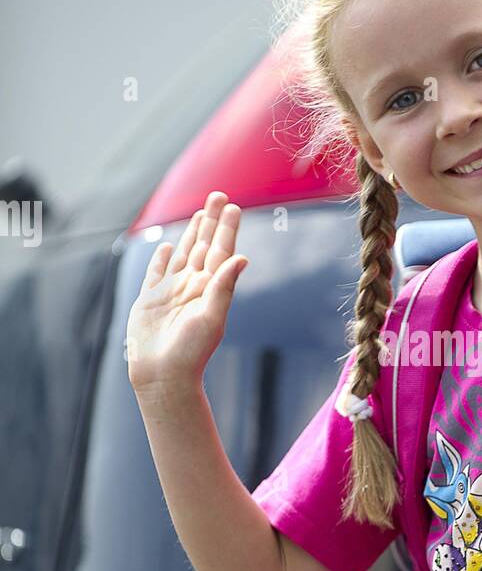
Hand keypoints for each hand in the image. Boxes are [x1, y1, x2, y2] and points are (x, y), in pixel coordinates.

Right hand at [126, 191, 248, 393]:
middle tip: (219, 194)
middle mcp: (193, 286)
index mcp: (210, 288)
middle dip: (211, 220)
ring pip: (184, 254)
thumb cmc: (191, 352)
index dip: (226, 228)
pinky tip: (169, 246)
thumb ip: (224, 286)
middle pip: (204, 245)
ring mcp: (171, 291)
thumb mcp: (212, 318)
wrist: (164, 375)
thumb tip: (242, 258)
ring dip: (192, 233)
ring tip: (200, 213)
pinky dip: (163, 258)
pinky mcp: (150, 299)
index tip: (233, 206)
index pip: (221, 250)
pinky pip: (157, 272)